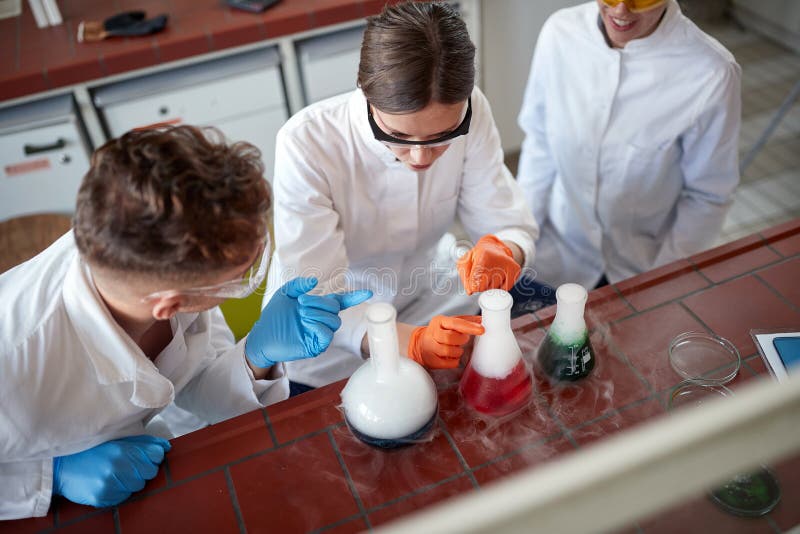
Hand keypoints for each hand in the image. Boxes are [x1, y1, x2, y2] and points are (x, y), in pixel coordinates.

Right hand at [53, 435, 169, 507]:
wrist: (62, 466)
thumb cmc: (93, 450)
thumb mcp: (118, 440)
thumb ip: (144, 443)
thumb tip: (166, 447)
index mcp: (123, 450)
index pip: (156, 456)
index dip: (152, 457)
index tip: (144, 456)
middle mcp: (117, 468)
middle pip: (149, 473)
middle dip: (143, 469)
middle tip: (128, 465)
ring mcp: (109, 485)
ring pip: (138, 486)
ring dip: (132, 481)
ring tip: (117, 473)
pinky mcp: (102, 498)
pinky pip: (123, 497)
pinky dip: (120, 491)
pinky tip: (108, 482)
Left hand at [246, 277, 371, 367]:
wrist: (262, 336)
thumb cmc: (273, 316)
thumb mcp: (285, 294)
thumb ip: (299, 284)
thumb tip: (315, 281)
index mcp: (318, 307)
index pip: (340, 301)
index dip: (354, 297)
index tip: (368, 292)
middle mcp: (322, 320)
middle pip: (335, 308)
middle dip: (319, 302)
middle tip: (301, 303)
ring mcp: (320, 333)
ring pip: (333, 321)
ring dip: (317, 314)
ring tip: (301, 315)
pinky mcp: (316, 345)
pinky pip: (327, 334)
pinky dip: (318, 326)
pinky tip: (306, 324)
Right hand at [408, 315, 484, 368]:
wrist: (421, 344)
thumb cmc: (440, 332)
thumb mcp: (451, 322)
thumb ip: (467, 321)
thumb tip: (482, 319)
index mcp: (439, 321)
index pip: (455, 323)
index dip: (469, 327)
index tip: (482, 330)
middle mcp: (432, 333)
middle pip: (450, 337)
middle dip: (461, 340)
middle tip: (463, 340)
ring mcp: (430, 347)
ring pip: (448, 351)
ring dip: (457, 351)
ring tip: (456, 348)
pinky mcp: (431, 360)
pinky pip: (448, 363)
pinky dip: (454, 361)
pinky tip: (452, 357)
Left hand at [457, 234, 520, 294]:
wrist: (493, 248)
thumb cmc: (477, 256)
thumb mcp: (465, 263)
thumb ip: (465, 277)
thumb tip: (471, 290)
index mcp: (484, 255)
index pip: (477, 279)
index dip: (473, 285)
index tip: (473, 285)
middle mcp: (498, 258)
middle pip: (485, 286)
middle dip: (480, 286)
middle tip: (481, 277)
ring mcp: (509, 264)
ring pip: (495, 288)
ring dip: (490, 286)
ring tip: (489, 275)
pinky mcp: (516, 269)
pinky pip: (505, 289)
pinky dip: (499, 287)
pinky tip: (497, 278)